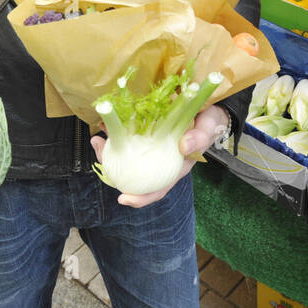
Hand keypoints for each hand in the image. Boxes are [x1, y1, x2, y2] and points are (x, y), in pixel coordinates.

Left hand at [90, 104, 228, 208]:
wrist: (209, 108)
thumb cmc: (209, 124)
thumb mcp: (208, 130)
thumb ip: (199, 138)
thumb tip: (184, 146)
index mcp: (175, 168)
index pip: (157, 189)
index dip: (141, 197)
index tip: (124, 199)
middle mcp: (160, 162)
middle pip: (135, 176)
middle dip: (113, 172)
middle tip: (99, 158)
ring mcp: (152, 150)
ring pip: (127, 158)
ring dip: (110, 151)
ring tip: (97, 140)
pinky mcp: (147, 135)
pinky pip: (129, 138)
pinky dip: (117, 133)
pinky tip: (107, 125)